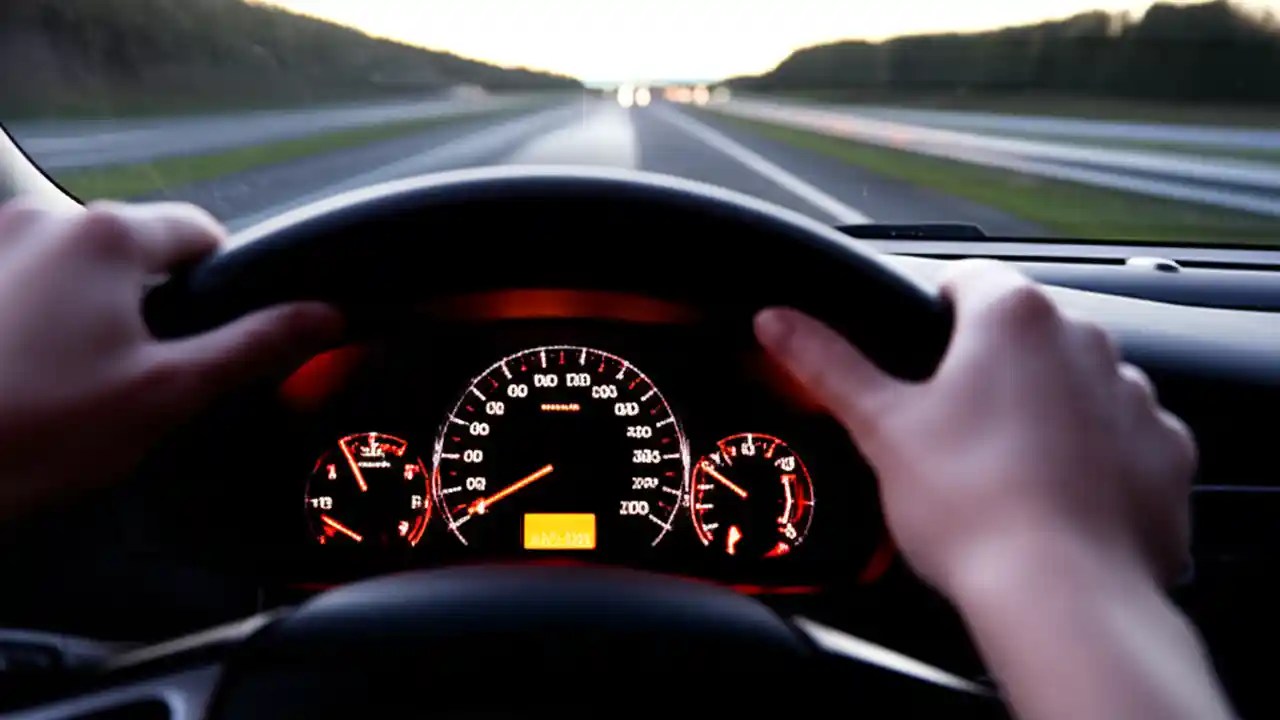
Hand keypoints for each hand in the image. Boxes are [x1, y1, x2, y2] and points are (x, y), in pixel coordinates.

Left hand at [0, 199, 340, 516]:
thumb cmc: (34, 432)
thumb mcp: (168, 394)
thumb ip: (256, 347)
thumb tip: (324, 318)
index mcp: (105, 236)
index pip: (204, 233)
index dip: (226, 285)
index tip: (217, 335)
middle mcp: (43, 219)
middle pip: (139, 248)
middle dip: (155, 303)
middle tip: (144, 374)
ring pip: (82, 267)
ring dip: (98, 309)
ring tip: (81, 382)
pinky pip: (32, 281)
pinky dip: (47, 316)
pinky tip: (37, 375)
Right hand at [754, 259, 1194, 597]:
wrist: (1059, 594)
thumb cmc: (969, 506)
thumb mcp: (880, 427)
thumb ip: (827, 363)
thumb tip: (776, 319)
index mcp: (1012, 317)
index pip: (965, 280)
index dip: (931, 316)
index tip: (916, 362)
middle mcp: (1085, 340)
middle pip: (1020, 334)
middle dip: (985, 369)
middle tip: (945, 430)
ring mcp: (1133, 396)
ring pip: (1073, 383)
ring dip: (1042, 409)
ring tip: (999, 472)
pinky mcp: (1164, 453)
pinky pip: (1121, 438)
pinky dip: (1091, 458)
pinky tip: (1053, 497)